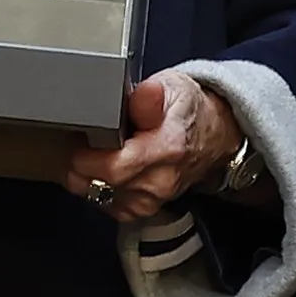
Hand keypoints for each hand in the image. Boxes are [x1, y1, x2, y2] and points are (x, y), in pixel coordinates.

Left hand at [62, 70, 241, 224]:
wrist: (214, 136)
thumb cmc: (188, 111)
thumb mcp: (172, 87)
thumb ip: (150, 94)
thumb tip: (142, 95)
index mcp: (166, 148)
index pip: (114, 167)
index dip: (87, 155)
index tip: (81, 139)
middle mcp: (160, 180)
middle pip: (102, 184)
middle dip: (82, 164)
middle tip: (83, 143)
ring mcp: (153, 198)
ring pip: (99, 197)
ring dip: (88, 178)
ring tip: (96, 154)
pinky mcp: (145, 209)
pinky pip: (107, 205)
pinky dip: (99, 189)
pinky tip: (105, 171)